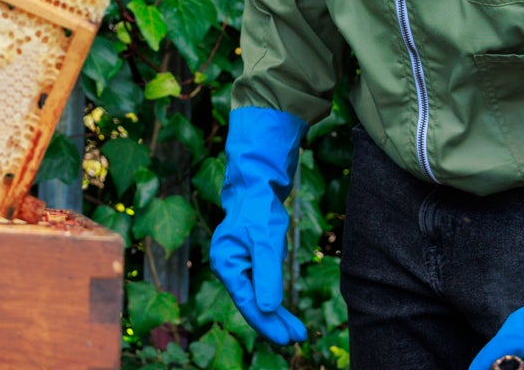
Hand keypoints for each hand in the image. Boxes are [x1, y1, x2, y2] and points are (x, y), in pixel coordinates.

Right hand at [210, 106, 309, 345]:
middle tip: (297, 338)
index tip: (287, 339)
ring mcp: (236, 264)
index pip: (248, 303)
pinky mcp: (247, 259)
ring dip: (276, 313)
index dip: (268, 324)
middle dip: (274, 322)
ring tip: (297, 330)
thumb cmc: (259, 210)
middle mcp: (227, 267)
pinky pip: (259, 285)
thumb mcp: (267, 242)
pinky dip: (272, 297)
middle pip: (252, 303)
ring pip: (257, 296)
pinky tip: (283, 309)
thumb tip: (268, 308)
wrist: (256, 184)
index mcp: (226, 265)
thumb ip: (267, 275)